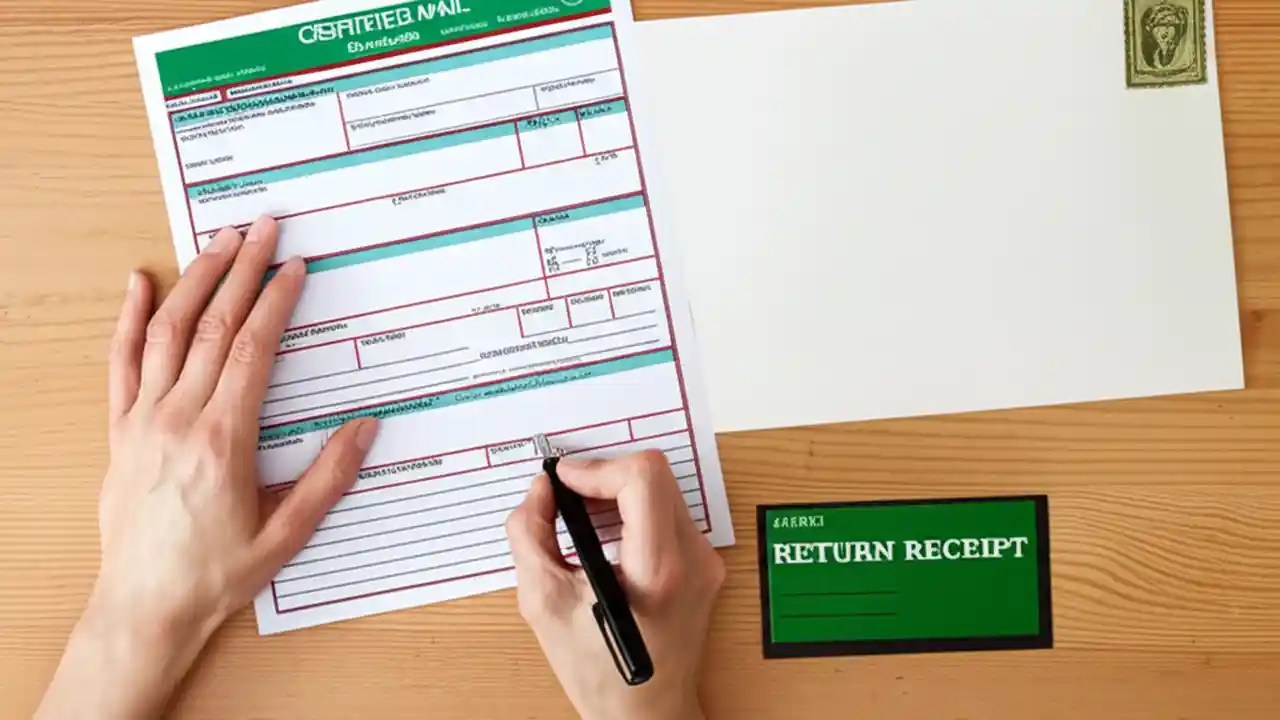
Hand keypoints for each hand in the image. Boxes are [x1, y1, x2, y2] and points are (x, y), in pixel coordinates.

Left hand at [38, 217, 377, 719]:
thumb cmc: (216, 574)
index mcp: (223, 437)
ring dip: (195, 280)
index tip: (294, 266)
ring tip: (218, 241)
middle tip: (262, 227)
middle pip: (212, 325)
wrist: (144, 607)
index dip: (275, 300)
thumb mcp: (287, 533)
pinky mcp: (120, 432)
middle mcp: (177, 417)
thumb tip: (366, 427)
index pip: (253, 348)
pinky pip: (121, 363)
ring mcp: (142, 420)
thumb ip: (328, 477)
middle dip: (240, 270)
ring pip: (167, 332)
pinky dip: (130, 319)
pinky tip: (140, 285)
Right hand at [506, 451, 724, 719]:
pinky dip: (632, 510)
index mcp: (659, 570)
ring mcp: (705, 559)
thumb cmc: (597, 673)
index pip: (643, 479)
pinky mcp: (703, 562)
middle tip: (565, 498)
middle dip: (603, 477)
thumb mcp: (543, 604)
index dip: (596, 468)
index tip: (563, 481)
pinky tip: (604, 536)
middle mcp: (693, 558)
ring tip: (579, 519)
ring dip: (616, 492)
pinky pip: (668, 511)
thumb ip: (530, 536)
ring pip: (662, 488)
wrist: (646, 714)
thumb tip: (540, 491)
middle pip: (653, 476)